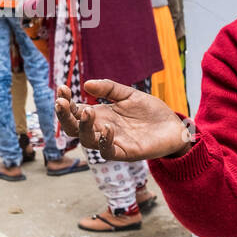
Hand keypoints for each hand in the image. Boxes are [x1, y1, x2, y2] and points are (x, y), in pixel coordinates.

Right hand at [55, 79, 189, 160]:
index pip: (74, 110)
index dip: (65, 101)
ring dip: (83, 126)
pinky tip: (108, 127)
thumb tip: (86, 84)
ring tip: (87, 110)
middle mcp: (102, 129)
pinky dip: (105, 140)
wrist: (174, 126)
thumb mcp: (129, 95)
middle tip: (62, 102)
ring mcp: (113, 142)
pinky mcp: (127, 153)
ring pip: (87, 140)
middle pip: (73, 128)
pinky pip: (109, 151)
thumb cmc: (151, 111)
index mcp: (100, 115)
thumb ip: (109, 88)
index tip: (62, 88)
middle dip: (65, 116)